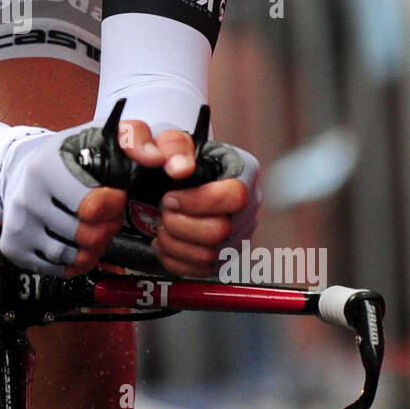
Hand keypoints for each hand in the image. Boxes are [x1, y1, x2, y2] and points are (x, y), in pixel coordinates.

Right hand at [0, 126, 127, 275]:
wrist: (22, 167)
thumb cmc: (67, 155)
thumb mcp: (100, 134)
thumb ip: (134, 137)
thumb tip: (154, 157)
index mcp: (47, 169)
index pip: (90, 206)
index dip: (113, 205)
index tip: (115, 196)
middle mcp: (27, 198)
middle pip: (84, 235)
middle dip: (105, 228)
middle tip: (108, 217)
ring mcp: (19, 224)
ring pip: (70, 256)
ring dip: (92, 248)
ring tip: (95, 229)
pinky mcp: (15, 246)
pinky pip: (56, 269)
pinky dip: (74, 262)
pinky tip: (79, 244)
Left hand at [120, 122, 260, 275]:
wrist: (168, 176)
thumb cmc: (171, 155)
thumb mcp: (163, 137)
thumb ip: (168, 144)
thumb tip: (179, 168)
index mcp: (243, 171)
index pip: (236, 196)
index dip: (198, 202)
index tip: (171, 197)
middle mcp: (248, 206)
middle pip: (219, 231)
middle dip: (180, 225)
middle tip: (163, 211)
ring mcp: (238, 234)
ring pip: (209, 256)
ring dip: (174, 243)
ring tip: (162, 225)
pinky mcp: (225, 256)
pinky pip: (201, 271)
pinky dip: (175, 259)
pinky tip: (166, 240)